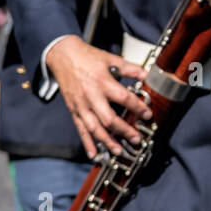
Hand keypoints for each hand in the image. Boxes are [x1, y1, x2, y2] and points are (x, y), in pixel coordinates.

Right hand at [44, 35, 152, 158]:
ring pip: (94, 128)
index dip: (137, 108)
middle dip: (124, 131)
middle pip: (108, 119)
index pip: (124, 98)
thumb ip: (131, 68)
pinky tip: (94, 154)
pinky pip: (80, 129)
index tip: (147, 115)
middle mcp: (91, 96)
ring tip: (119, 151)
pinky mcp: (73, 110)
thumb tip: (147, 74)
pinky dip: (87, 143)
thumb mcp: (112, 59)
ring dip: (107, 141)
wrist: (63, 56)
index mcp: (103, 82)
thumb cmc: (88, 57)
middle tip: (136, 139)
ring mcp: (81, 105)